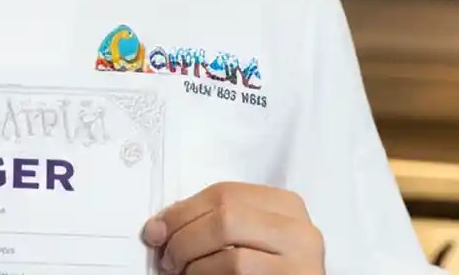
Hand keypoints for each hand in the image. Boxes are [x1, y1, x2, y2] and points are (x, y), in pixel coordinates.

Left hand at [142, 182, 323, 274]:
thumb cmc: (266, 267)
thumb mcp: (249, 238)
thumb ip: (216, 223)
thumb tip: (160, 226)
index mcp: (285, 205)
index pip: (225, 192)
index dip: (182, 210)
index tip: (157, 228)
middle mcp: (299, 228)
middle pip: (226, 215)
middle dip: (184, 235)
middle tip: (166, 257)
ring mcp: (301, 258)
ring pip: (230, 248)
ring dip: (192, 262)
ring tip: (181, 272)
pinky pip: (237, 271)